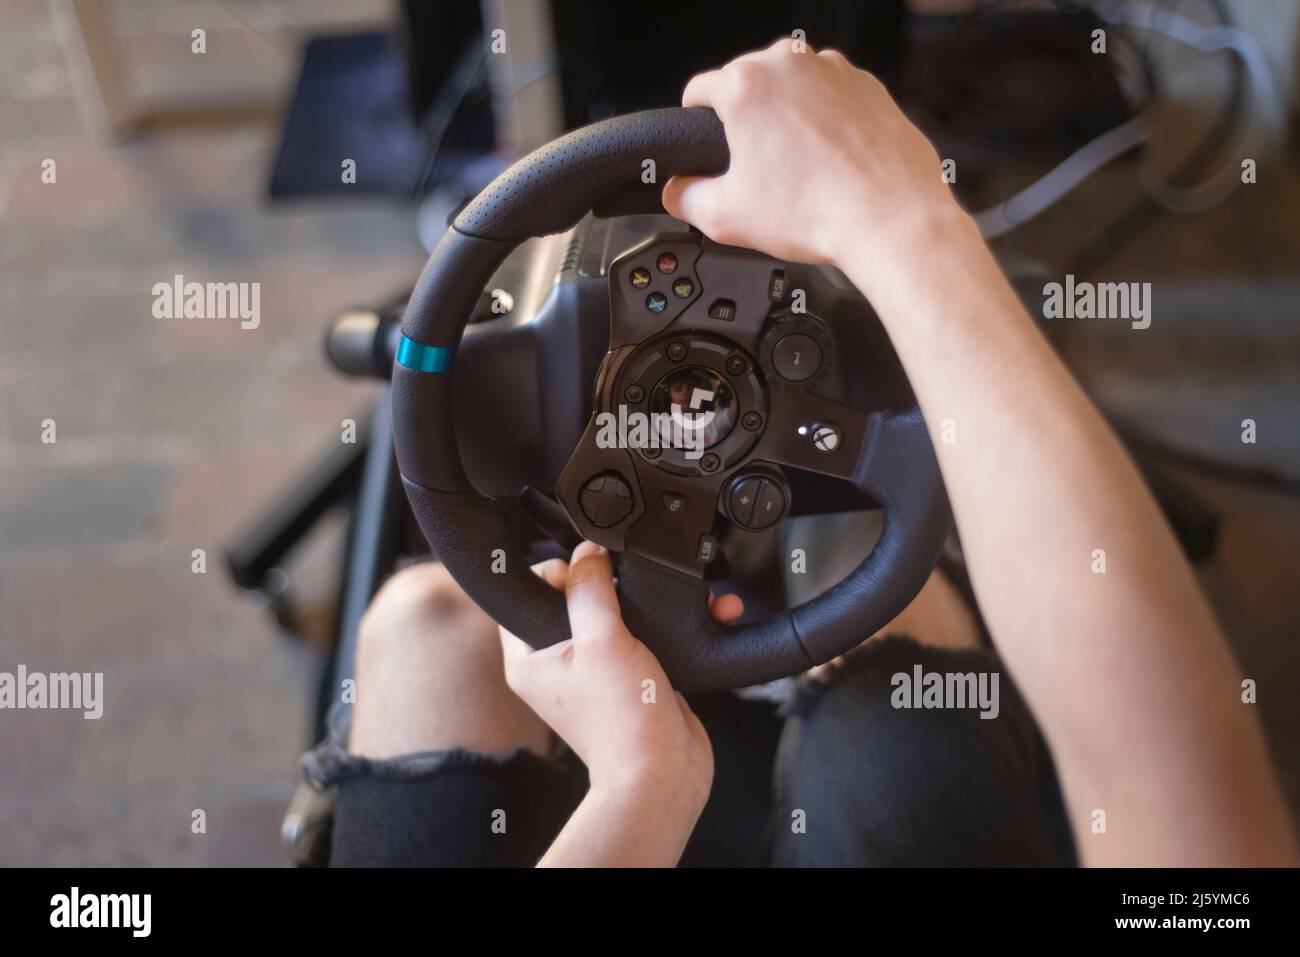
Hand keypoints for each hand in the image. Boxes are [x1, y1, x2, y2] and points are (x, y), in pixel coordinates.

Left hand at [499, 542, 741, 820]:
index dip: (555, 572)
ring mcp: (597, 672)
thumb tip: (588, 552)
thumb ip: (590, 589)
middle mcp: (559, 665)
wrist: (664, 775)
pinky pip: (649, 635)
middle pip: (576, 598)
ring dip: (652, 599)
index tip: (586, 568)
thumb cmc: (622, 722)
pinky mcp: (634, 677)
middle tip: (629, 579)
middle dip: (612, 581)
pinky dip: (675, 623)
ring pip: (618, 614)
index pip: (526, 594)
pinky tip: (707, 610)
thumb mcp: (601, 640)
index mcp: (530, 658)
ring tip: (679, 590)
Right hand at [662, 38, 964, 284]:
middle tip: (758, 171)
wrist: (891, 219)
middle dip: (747, 123)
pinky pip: (832, 100)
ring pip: (793, 91)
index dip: (694, 122)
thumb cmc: (818, 211)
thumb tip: (677, 191)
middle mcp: (791, 64)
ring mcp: (835, 71)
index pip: (698, 90)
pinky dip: (826, 125)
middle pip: (748, 86)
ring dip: (788, 121)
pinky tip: (831, 165)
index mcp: (747, 85)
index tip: (705, 141)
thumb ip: (685, 198)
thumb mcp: (725, 218)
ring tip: (800, 171)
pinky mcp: (868, 87)